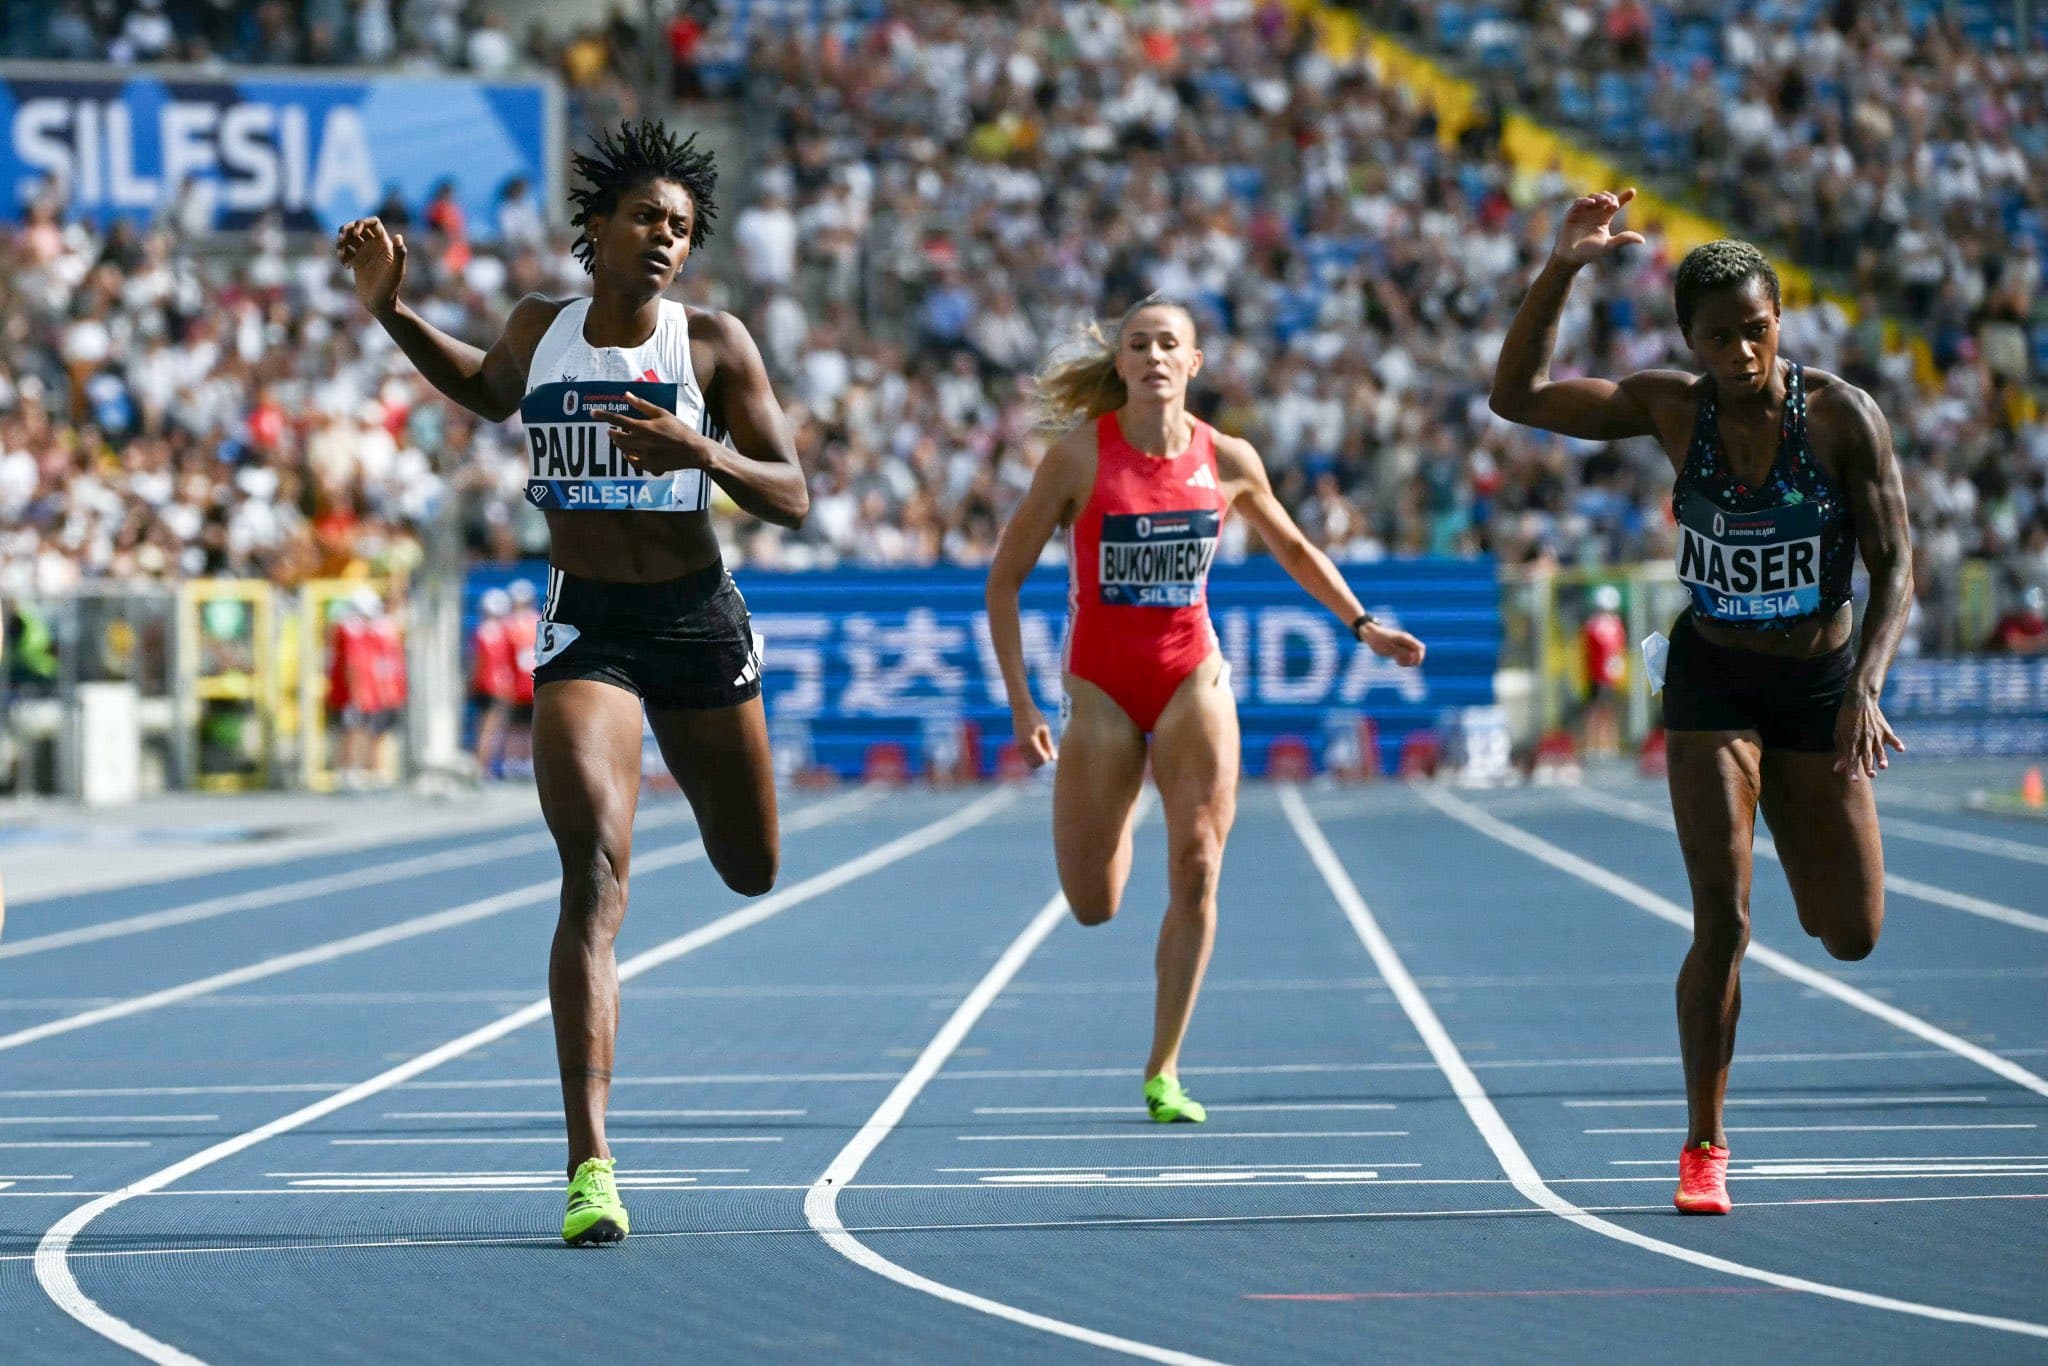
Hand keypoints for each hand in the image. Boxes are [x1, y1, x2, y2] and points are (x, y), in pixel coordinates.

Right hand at [335, 217, 405, 316]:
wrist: (381, 304)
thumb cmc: (391, 288)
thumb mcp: (396, 271)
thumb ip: (399, 253)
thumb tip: (398, 237)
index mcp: (384, 243)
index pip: (373, 222)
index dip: (362, 223)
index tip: (357, 235)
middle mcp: (374, 246)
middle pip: (357, 226)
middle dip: (347, 229)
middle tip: (341, 240)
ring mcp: (365, 253)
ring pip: (349, 237)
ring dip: (341, 241)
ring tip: (341, 254)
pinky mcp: (357, 262)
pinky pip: (345, 250)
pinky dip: (341, 253)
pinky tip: (346, 265)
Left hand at [597, 392, 712, 474]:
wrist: (694, 451)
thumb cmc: (680, 429)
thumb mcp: (662, 413)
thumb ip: (642, 405)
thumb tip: (626, 395)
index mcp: (642, 427)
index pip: (617, 419)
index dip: (603, 415)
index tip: (592, 413)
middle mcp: (640, 442)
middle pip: (618, 437)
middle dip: (612, 433)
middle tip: (611, 430)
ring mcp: (644, 456)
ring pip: (624, 450)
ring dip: (620, 444)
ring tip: (620, 440)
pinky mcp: (650, 466)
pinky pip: (633, 462)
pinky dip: (629, 457)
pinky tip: (630, 454)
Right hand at [1013, 704, 1057, 767]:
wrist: (1021, 709)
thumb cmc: (1035, 717)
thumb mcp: (1045, 730)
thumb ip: (1048, 745)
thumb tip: (1054, 758)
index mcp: (1031, 742)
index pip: (1041, 760)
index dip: (1048, 757)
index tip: (1050, 748)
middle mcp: (1023, 747)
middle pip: (1034, 764)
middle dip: (1042, 760)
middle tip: (1046, 748)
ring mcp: (1019, 747)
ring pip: (1029, 762)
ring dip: (1037, 758)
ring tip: (1041, 745)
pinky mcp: (1018, 745)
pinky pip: (1026, 757)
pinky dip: (1032, 755)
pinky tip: (1037, 743)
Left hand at [1360, 621, 1425, 667]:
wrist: (1368, 633)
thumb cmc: (1378, 640)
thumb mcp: (1389, 648)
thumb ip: (1402, 653)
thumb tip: (1412, 657)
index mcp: (1406, 638)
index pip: (1421, 648)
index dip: (1419, 658)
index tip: (1410, 664)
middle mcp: (1406, 640)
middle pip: (1418, 652)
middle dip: (1414, 660)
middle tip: (1403, 664)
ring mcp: (1403, 643)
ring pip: (1412, 654)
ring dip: (1408, 660)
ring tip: (1398, 662)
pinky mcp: (1398, 646)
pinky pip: (1406, 654)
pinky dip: (1404, 659)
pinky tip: (1396, 660)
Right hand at [1551, 189, 1645, 268]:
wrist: (1570, 258)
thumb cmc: (1589, 253)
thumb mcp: (1608, 245)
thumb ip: (1623, 239)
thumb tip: (1642, 240)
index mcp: (1604, 219)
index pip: (1615, 205)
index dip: (1624, 197)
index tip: (1633, 191)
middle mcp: (1594, 213)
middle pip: (1605, 198)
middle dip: (1610, 197)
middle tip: (1614, 204)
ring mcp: (1583, 212)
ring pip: (1593, 197)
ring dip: (1600, 197)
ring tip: (1605, 202)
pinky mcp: (1572, 214)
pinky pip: (1579, 202)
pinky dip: (1586, 200)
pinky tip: (1592, 203)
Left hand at [1833, 692, 1904, 781]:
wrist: (1859, 700)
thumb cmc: (1847, 720)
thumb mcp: (1839, 734)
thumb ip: (1841, 753)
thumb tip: (1837, 770)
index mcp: (1851, 740)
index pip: (1851, 758)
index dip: (1853, 769)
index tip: (1854, 780)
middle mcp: (1864, 738)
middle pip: (1866, 755)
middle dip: (1868, 765)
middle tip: (1871, 776)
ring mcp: (1876, 734)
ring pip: (1879, 748)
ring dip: (1882, 757)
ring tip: (1884, 766)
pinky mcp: (1885, 729)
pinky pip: (1892, 738)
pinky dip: (1896, 743)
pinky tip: (1901, 749)